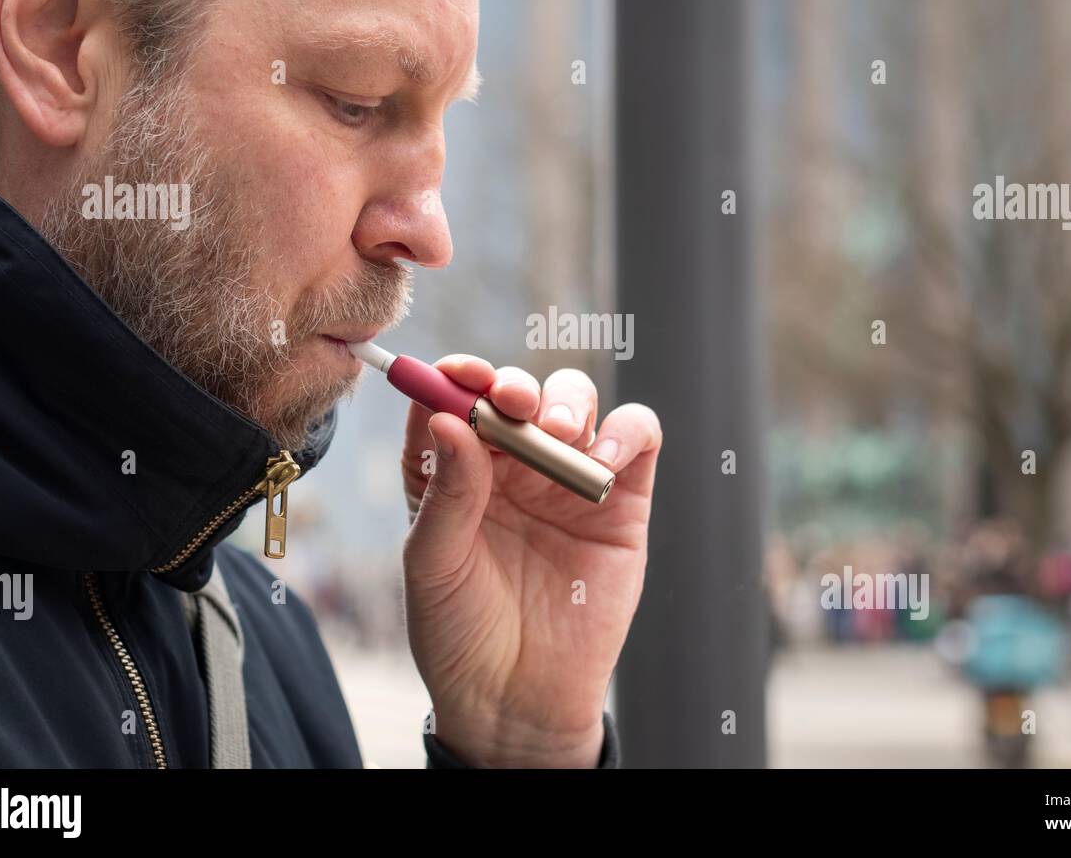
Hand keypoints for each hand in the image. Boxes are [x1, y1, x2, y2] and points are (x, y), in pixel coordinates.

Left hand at [399, 356, 661, 766]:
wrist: (518, 697)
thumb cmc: (459, 630)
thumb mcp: (432, 562)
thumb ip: (444, 491)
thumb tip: (444, 417)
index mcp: (457, 469)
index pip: (457, 399)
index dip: (458, 375)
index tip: (459, 373)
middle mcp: (512, 465)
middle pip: (520, 393)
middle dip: (515, 385)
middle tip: (511, 402)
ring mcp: (568, 479)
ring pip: (578, 403)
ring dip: (567, 402)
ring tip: (556, 434)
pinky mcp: (623, 502)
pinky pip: (637, 440)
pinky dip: (627, 432)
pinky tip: (604, 459)